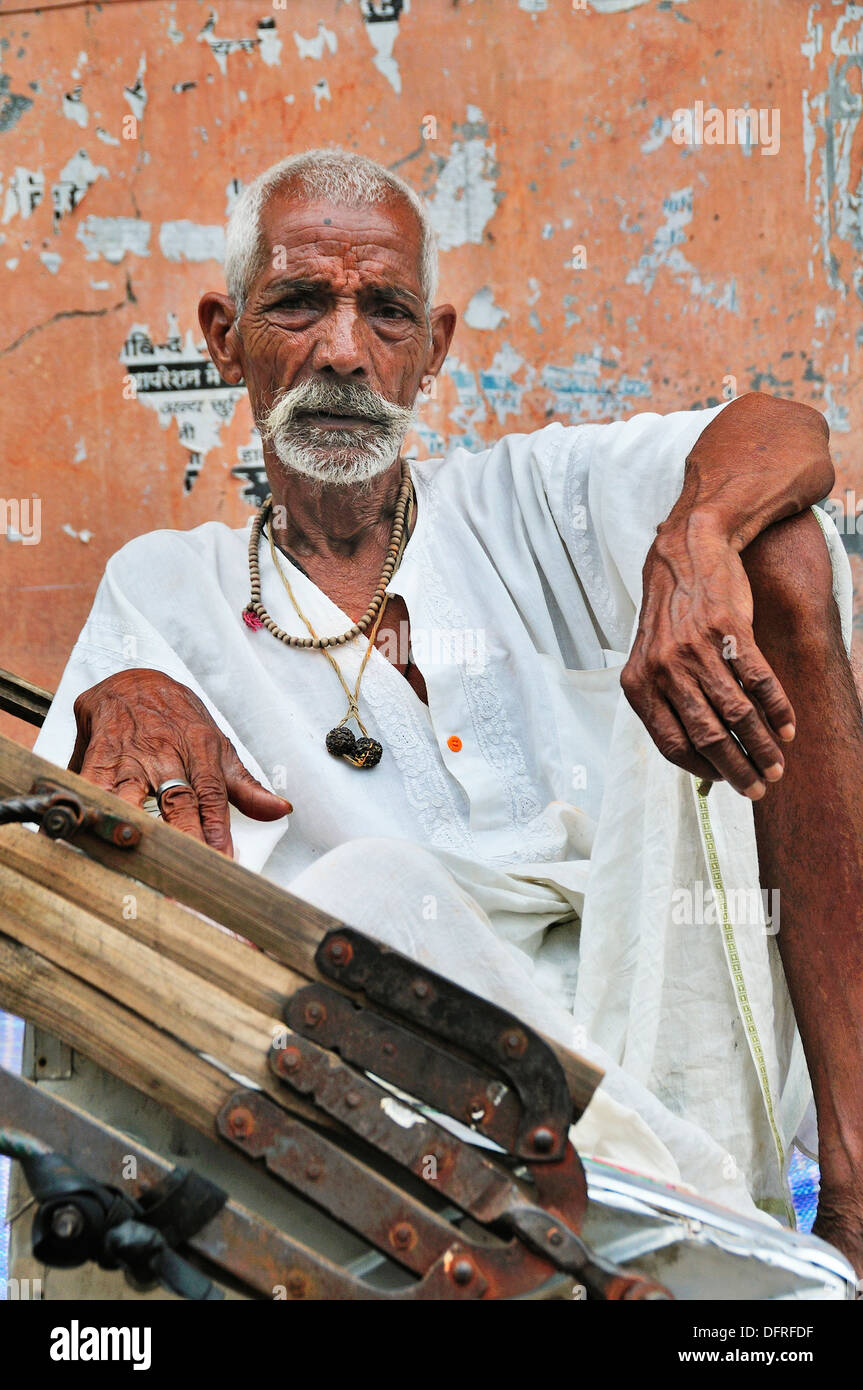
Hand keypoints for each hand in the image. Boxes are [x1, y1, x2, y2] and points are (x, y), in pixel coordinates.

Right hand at [69, 669, 291, 854]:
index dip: (217, 827)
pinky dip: (90, 806)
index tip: (223, 858)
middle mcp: (166, 755)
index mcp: (200, 752)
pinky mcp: (98, 757)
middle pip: (176, 799)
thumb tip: (281, 810)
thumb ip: (246, 786)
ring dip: (134, 825)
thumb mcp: (218, 747)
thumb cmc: (179, 719)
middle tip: (188, 869)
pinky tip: (91, 828)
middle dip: (183, 835)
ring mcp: (130, 757)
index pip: (211, 794)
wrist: (135, 680)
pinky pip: (91, 784)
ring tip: (136, 852)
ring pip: (131, 795)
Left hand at [620, 515, 795, 797]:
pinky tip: (788, 728)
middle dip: (737, 769)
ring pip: (736, 713)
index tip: (723, 780)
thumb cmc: (671, 614)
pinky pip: (758, 681)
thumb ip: (664, 700)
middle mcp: (664, 670)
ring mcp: (697, 650)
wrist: (687, 553)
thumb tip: (696, 752)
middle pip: (707, 736)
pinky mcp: (729, 631)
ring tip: (777, 764)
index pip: (671, 744)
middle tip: (759, 787)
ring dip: (761, 745)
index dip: (701, 769)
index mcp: (639, 684)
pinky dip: (777, 709)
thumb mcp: (650, 658)